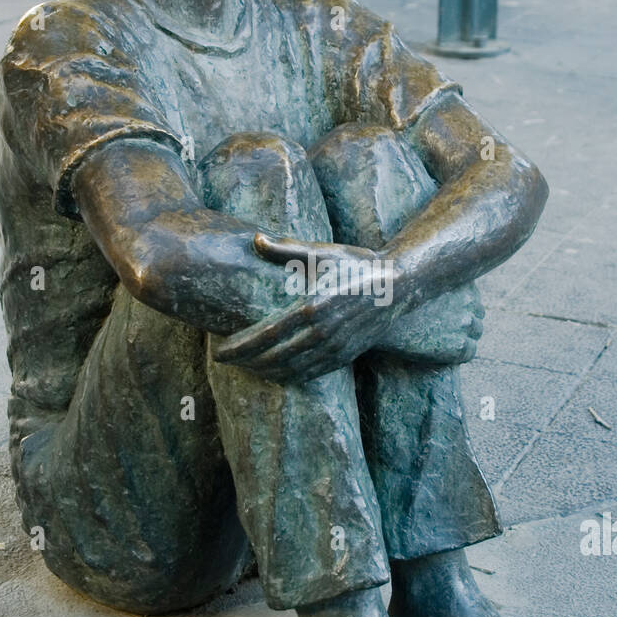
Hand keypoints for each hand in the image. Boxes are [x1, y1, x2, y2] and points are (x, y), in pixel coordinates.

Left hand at [211, 233, 399, 381]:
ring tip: (245, 367)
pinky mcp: (346, 356)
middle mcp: (323, 333)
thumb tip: (255, 239)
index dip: (239, 347)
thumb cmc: (357, 264)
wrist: (398, 285)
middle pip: (274, 358)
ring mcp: (336, 348)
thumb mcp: (322, 253)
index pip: (265, 335)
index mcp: (312, 307)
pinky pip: (311, 374)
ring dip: (264, 372)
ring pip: (291, 370)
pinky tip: (275, 373)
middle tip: (225, 360)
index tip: (218, 352)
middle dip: (245, 362)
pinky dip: (289, 377)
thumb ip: (286, 249)